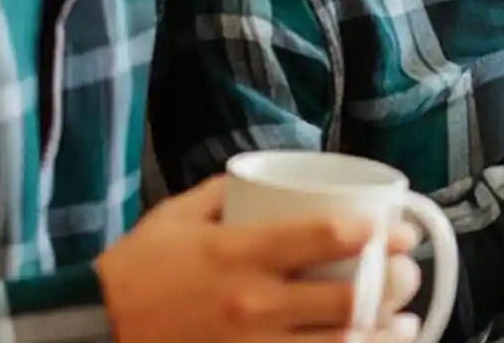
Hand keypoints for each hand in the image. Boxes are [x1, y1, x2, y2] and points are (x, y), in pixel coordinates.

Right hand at [95, 176, 422, 342]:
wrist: (96, 331)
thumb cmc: (137, 271)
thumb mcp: (177, 216)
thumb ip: (227, 191)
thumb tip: (270, 177)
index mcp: (239, 252)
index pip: (324, 236)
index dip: (375, 230)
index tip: (398, 227)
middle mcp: (254, 303)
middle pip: (349, 296)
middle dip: (393, 281)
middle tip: (408, 269)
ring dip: (387, 333)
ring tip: (407, 320)